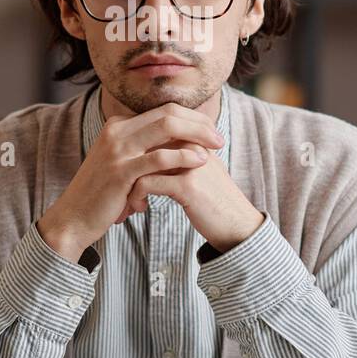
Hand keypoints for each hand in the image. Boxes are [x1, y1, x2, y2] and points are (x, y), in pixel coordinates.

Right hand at [36, 103, 223, 261]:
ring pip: (166, 127)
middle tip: (219, 138)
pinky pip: (159, 157)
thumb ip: (144, 150)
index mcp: (119, 125)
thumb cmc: (104, 194)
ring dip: (197, 135)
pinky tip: (199, 161)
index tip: (211, 131)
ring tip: (216, 148)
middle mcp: (117, 131)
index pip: (164, 110)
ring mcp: (117, 149)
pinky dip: (183, 157)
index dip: (192, 119)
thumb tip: (178, 143)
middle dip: (199, 123)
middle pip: (169, 113)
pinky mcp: (121, 171)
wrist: (74, 218)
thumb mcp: (122, 163)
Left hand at [125, 130, 265, 253]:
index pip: (153, 132)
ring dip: (128, 183)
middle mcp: (190, 145)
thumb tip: (150, 149)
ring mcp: (189, 163)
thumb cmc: (213, 200)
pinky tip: (138, 208)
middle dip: (127, 164)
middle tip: (118, 183)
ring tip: (126, 200)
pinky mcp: (187, 185)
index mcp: (192, 138)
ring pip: (141, 162)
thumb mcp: (197, 171)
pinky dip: (135, 196)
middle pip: (145, 143)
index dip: (136, 150)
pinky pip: (146, 183)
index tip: (126, 170)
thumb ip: (178, 155)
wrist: (237, 225)